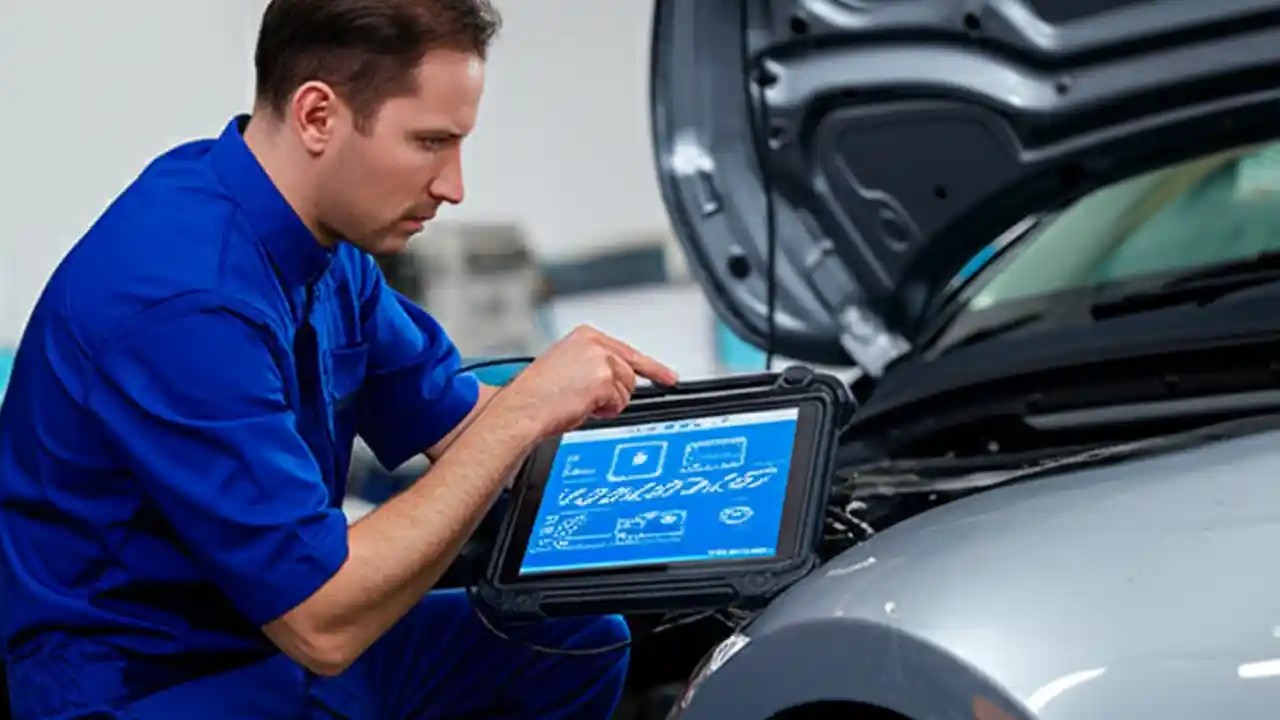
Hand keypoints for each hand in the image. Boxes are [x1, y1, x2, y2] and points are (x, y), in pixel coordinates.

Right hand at [492, 326, 678, 437]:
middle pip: (630, 374)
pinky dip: (604, 411)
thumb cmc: (537, 393)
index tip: (669, 378)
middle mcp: (596, 343)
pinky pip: (618, 403)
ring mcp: (602, 360)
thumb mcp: (567, 366)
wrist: (523, 408)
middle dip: (616, 393)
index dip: (652, 368)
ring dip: (608, 403)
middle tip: (588, 401)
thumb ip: (595, 365)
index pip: (628, 352)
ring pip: (626, 391)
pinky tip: (581, 407)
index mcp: (586, 336)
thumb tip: (617, 381)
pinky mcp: (604, 380)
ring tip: (579, 402)